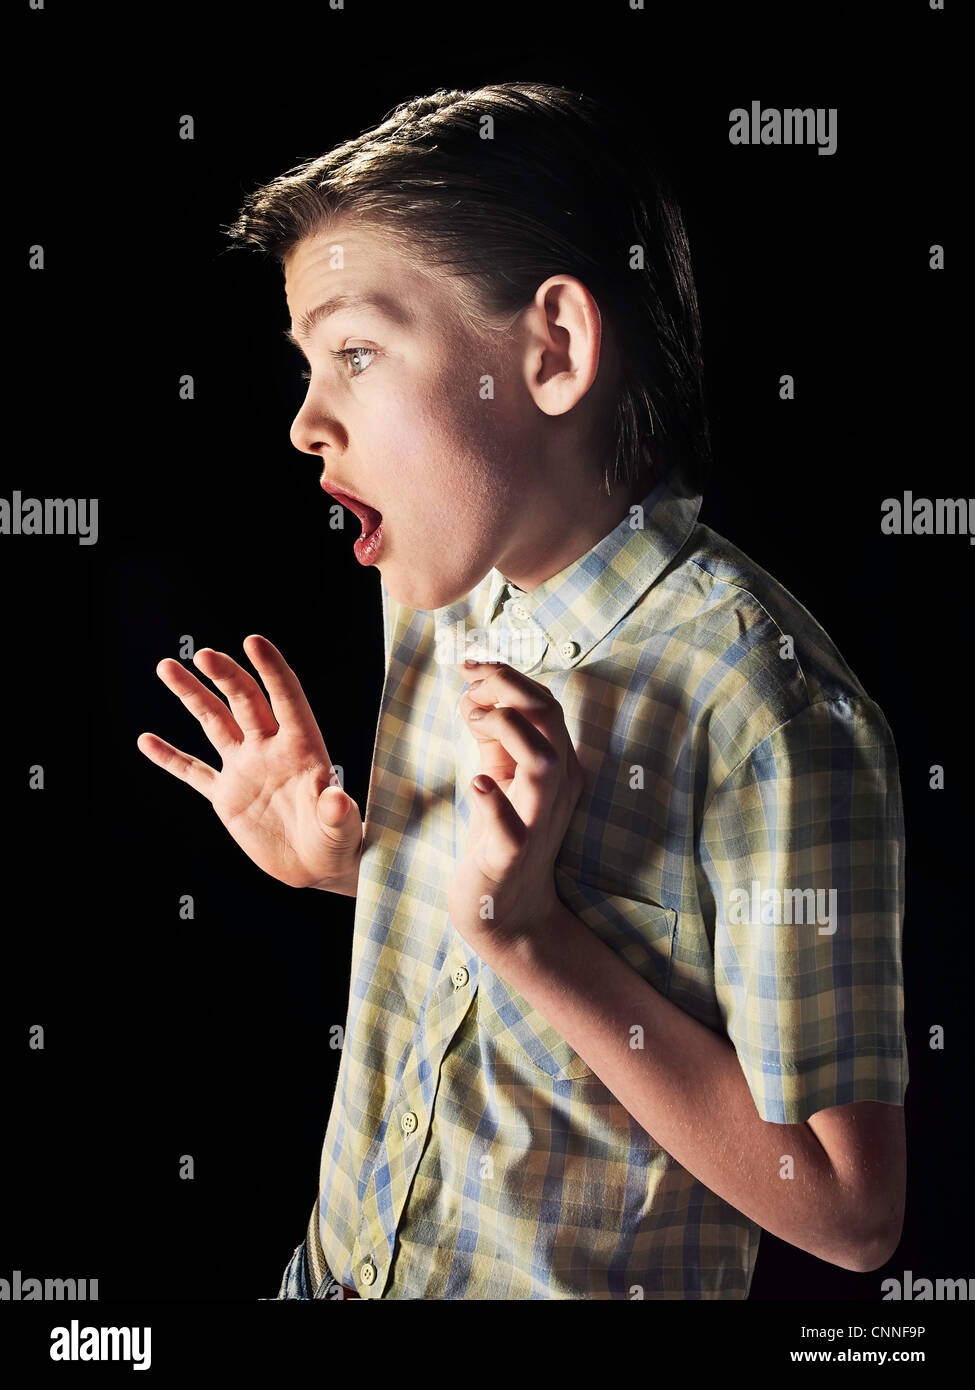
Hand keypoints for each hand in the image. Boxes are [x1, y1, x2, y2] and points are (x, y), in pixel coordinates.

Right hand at [137, 635, 362, 893]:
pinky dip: (169, 758)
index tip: (253, 641)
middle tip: (203, 655)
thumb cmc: (340, 841)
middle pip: (245, 701)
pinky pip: (193, 772)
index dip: (271, 670)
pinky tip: (146, 740)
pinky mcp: (227, 796)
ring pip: (214, 723)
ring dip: (191, 695)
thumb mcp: (342, 828)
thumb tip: (335, 799)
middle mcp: (271, 749)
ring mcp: (245, 769)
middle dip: (225, 676)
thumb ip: (338, 812)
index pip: (287, 699)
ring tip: (166, 667)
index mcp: (304, 748)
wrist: (319, 867)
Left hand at [448, 660, 584, 960]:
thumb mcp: (503, 778)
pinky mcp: (511, 855)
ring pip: (543, 760)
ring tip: (472, 722)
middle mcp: (556, 788)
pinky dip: (493, 800)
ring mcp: (537, 821)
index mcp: (556, 765)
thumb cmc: (503, 838)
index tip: (470, 667)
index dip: (507, 676)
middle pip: (548, 716)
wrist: (509, 910)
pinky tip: (476, 783)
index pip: (544, 702)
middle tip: (469, 688)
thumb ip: (497, 739)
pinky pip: (510, 827)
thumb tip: (477, 695)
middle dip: (506, 687)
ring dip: (506, 728)